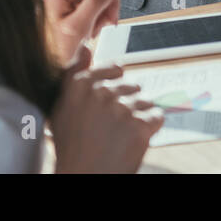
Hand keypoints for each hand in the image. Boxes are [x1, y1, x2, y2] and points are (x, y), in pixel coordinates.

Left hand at [40, 0, 119, 65]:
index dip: (108, 0)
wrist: (49, 59)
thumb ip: (97, 1)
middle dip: (103, 7)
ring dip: (99, 11)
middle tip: (94, 26)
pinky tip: (85, 22)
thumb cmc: (56, 49)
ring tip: (88, 27)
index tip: (103, 20)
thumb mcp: (79, 27)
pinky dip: (94, 10)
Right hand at [50, 44, 163, 172]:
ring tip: (120, 136)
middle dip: (126, 105)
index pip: (114, 68)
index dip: (115, 86)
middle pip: (132, 87)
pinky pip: (157, 116)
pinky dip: (149, 129)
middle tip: (111, 128)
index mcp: (80, 85)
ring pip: (145, 102)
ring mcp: (122, 107)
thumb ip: (75, 72)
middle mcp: (101, 91)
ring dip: (138, 117)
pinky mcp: (140, 123)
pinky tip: (133, 140)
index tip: (109, 102)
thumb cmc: (73, 147)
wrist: (83, 176)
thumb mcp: (63, 106)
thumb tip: (87, 44)